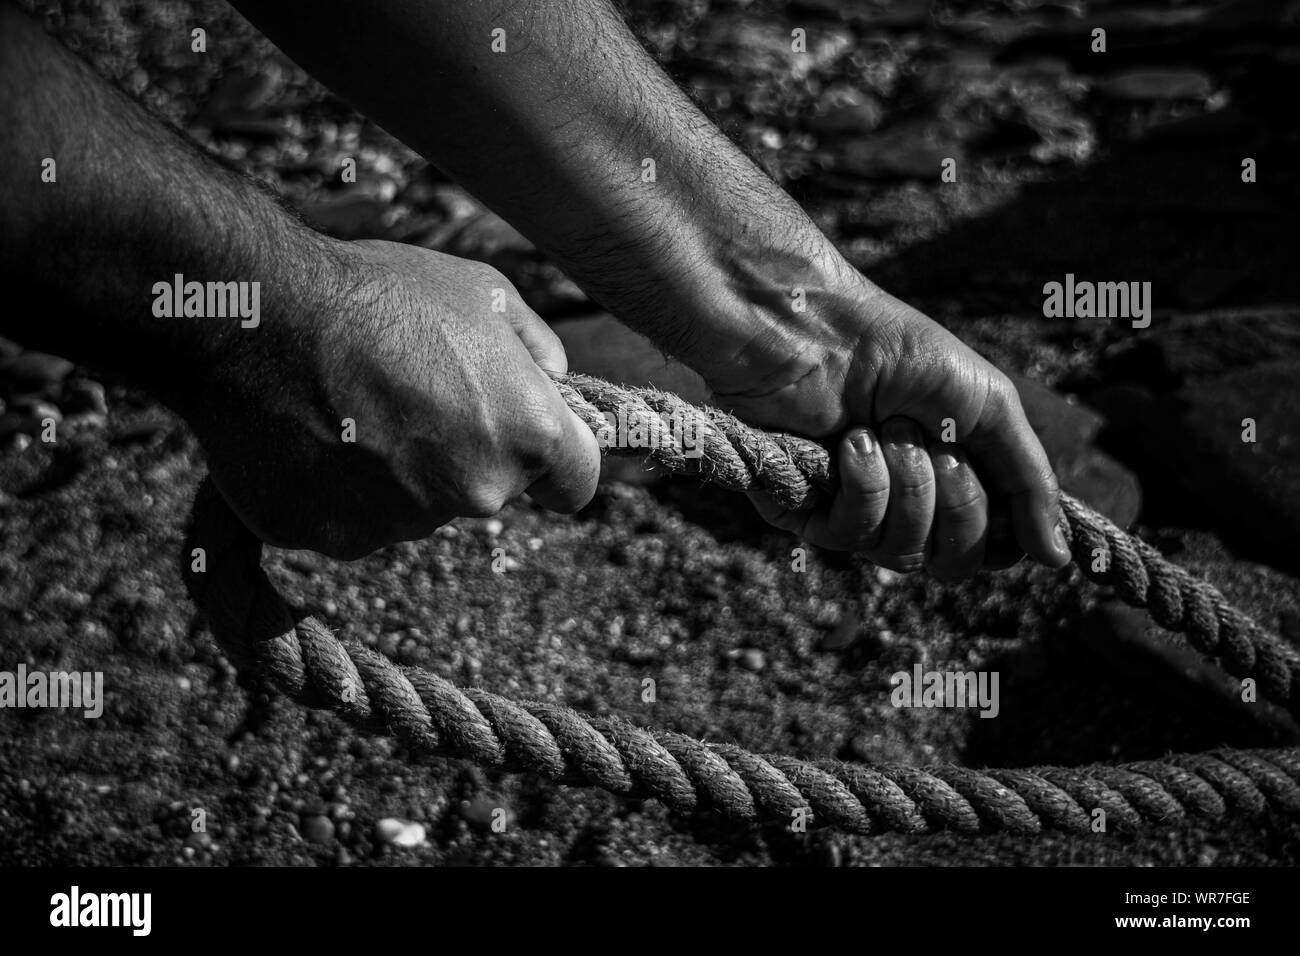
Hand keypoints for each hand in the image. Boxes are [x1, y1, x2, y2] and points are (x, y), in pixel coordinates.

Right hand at [186, 239, 599, 558]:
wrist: (258, 315)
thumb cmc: (379, 293)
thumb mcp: (482, 291)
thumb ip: (535, 345)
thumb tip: (554, 379)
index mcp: (529, 435)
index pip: (575, 485)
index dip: (556, 464)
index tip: (527, 445)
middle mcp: (477, 493)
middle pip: (485, 491)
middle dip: (460, 453)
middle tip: (406, 393)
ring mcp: (403, 523)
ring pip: (414, 508)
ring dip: (394, 472)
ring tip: (346, 406)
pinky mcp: (335, 538)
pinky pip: (349, 519)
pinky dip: (335, 489)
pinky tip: (308, 434)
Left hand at [691, 253, 1068, 578]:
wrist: (821, 329)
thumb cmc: (902, 353)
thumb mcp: (989, 406)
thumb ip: (1028, 482)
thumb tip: (1060, 558)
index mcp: (954, 486)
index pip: (991, 551)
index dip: (1000, 531)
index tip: (992, 480)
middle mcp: (907, 510)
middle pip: (954, 563)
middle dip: (957, 500)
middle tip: (935, 443)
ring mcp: (856, 515)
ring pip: (904, 556)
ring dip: (908, 484)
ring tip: (885, 428)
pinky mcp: (805, 515)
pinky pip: (852, 538)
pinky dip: (864, 485)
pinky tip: (851, 442)